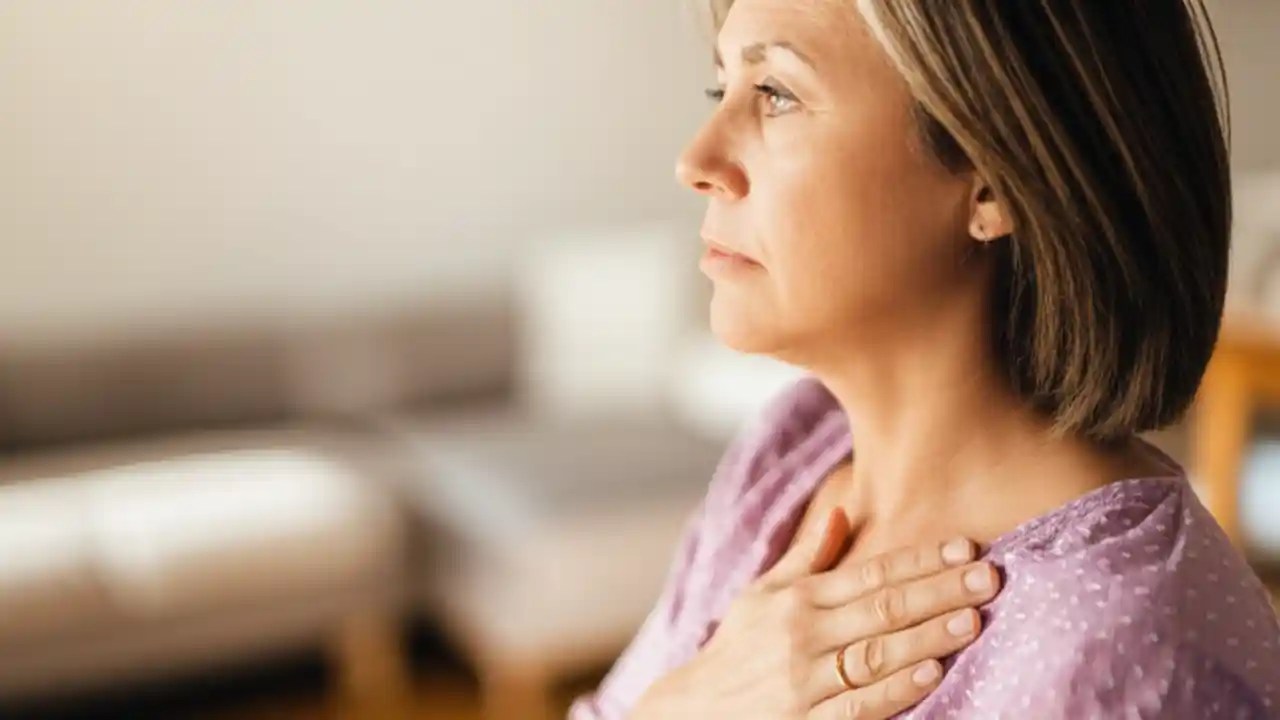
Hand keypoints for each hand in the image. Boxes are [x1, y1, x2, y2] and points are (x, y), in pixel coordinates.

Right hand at [632, 510, 1000, 719]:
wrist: (693, 711)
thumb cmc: (737, 649)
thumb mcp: (762, 595)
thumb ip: (808, 557)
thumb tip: (842, 510)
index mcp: (798, 598)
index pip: (871, 572)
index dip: (921, 559)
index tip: (967, 546)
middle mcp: (803, 635)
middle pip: (882, 608)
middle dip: (940, 591)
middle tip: (990, 577)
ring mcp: (805, 681)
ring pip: (877, 655)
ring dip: (927, 637)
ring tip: (973, 620)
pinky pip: (858, 706)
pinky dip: (895, 691)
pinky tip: (931, 675)